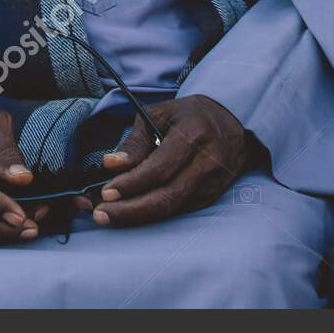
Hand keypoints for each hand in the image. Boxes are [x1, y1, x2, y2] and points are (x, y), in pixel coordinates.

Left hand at [90, 95, 251, 228]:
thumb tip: (110, 165)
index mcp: (193, 136)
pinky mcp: (212, 196)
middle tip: (101, 214)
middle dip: (131, 210)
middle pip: (167, 197)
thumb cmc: (187, 116)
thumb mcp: (157, 115)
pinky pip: (180, 211)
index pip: (160, 169)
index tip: (106, 192)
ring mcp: (213, 183)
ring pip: (173, 209)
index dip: (132, 184)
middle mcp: (207, 163)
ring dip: (138, 217)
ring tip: (109, 217)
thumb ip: (135, 142)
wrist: (232, 122)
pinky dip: (154, 216)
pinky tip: (131, 215)